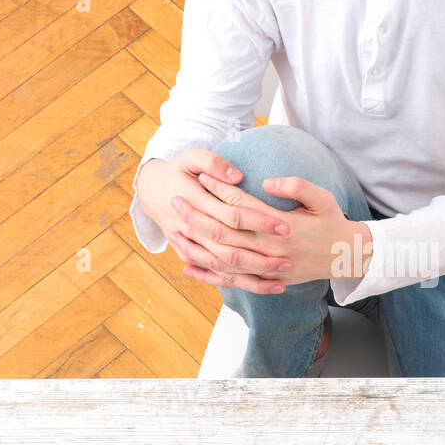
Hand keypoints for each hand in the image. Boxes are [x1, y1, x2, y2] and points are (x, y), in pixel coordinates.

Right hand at [135, 148, 296, 294]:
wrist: (154, 191)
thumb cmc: (179, 171)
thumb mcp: (191, 158)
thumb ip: (212, 162)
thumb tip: (236, 176)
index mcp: (195, 202)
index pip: (233, 215)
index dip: (260, 221)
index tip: (286, 225)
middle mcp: (192, 229)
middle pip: (230, 249)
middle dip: (261, 257)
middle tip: (289, 260)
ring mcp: (191, 246)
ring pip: (224, 268)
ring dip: (253, 276)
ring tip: (283, 280)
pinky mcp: (193, 257)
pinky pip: (217, 276)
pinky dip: (239, 284)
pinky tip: (265, 287)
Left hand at [182, 172, 373, 288]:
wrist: (347, 257)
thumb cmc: (333, 223)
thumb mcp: (323, 197)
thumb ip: (297, 186)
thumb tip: (267, 182)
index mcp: (283, 226)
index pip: (242, 207)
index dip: (219, 190)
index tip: (201, 176)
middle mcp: (271, 250)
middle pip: (225, 233)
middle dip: (197, 216)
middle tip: (175, 200)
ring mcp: (267, 268)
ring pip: (222, 259)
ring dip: (196, 245)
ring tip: (174, 230)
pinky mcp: (266, 280)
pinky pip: (231, 281)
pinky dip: (208, 275)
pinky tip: (188, 265)